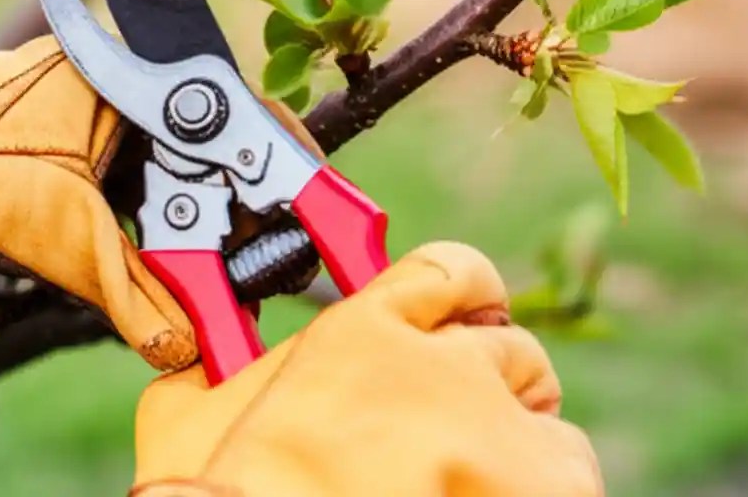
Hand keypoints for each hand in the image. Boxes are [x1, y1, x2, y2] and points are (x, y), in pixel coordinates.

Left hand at [0, 36, 319, 370]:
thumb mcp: (65, 238)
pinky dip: (154, 219)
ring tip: (222, 267)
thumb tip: (194, 349)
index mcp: (121, 72)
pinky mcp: (65, 141)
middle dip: (236, 207)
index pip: (230, 109)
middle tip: (267, 256)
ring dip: (194, 219)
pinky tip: (172, 258)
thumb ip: (139, 296)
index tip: (321, 203)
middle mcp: (110, 78)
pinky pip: (133, 177)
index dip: (283, 162)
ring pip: (169, 165)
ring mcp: (86, 110)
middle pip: (204, 144)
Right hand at [130, 242, 603, 496]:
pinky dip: (542, 483)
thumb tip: (203, 348)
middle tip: (467, 420)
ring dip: (520, 434)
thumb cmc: (216, 494)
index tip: (471, 307)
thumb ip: (210, 361)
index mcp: (355, 335)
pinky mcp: (537, 482)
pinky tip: (494, 496)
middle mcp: (437, 365)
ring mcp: (492, 424)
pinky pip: (566, 469)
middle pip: (504, 346)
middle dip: (492, 379)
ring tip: (482, 475)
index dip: (464, 290)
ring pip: (540, 407)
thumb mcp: (182, 414)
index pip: (446, 273)